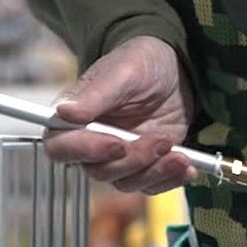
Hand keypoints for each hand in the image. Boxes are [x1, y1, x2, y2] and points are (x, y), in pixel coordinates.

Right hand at [44, 35, 195, 193]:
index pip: (60, 146)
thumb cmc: (141, 61)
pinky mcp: (144, 164)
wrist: (175, 68)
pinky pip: (150, 184)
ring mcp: (119, 155)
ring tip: (178, 154)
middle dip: (133, 160)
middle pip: (98, 170)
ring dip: (154, 172)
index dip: (84, 151)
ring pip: (126, 182)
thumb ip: (95, 94)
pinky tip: (187, 166)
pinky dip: (170, 179)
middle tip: (161, 141)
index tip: (116, 144)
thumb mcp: (122, 71)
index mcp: (75, 115)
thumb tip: (64, 111)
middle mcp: (91, 141)